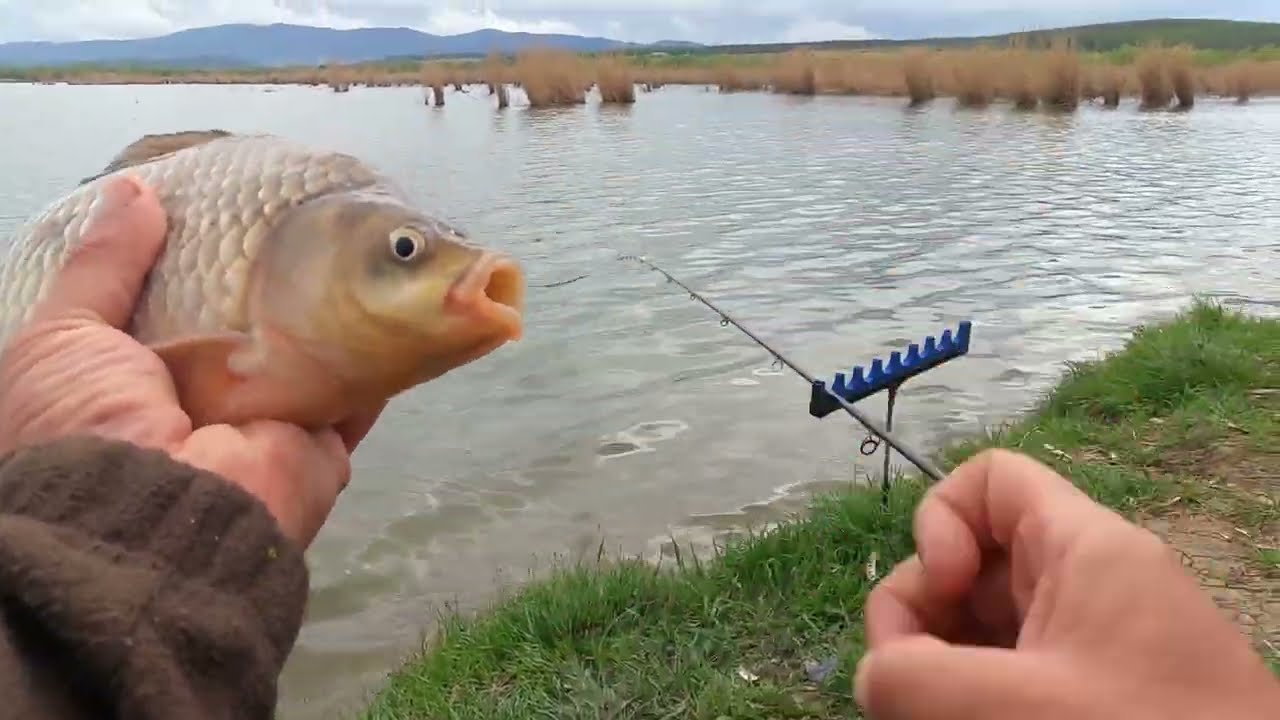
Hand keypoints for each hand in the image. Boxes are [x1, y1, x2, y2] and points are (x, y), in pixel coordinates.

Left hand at [0, 175, 383, 547]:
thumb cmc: (86, 423)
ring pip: (305, 360)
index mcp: (132, 386)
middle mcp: (202, 410)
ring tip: (352, 245)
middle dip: (270, 288)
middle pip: (245, 336)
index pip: (170, 314)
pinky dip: (376, 354)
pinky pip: (355, 391)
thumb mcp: (62, 334)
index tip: (220, 216)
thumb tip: (134, 191)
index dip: (191, 267)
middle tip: (298, 220)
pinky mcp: (319, 446)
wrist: (151, 516)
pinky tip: (391, 296)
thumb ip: (103, 267)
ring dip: (330, 316)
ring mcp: (265, 431)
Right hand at [856, 448, 1279, 718]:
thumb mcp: (1015, 707)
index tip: (941, 593)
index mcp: (1085, 548)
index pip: (991, 480)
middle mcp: (1089, 582)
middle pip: (972, 559)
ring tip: (938, 717)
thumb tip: (877, 677)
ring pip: (985, 625)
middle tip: (912, 692)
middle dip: (922, 616)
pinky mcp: (1097, 692)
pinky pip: (1014, 670)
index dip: (939, 521)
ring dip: (943, 667)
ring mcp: (1095, 643)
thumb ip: (912, 680)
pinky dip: (977, 696)